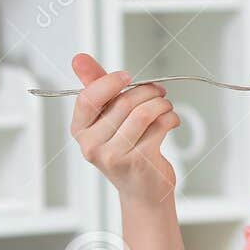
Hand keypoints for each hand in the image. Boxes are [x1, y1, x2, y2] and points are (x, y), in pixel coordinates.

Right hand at [69, 53, 179, 204]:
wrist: (142, 191)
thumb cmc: (125, 149)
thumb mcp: (106, 118)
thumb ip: (95, 86)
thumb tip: (78, 58)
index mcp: (80, 131)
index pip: (87, 98)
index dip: (109, 82)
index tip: (127, 76)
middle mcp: (92, 146)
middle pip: (123, 103)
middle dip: (147, 91)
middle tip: (158, 92)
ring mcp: (115, 156)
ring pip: (144, 113)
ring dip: (162, 103)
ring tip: (166, 106)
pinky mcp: (140, 162)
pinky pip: (160, 126)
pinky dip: (171, 118)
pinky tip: (171, 121)